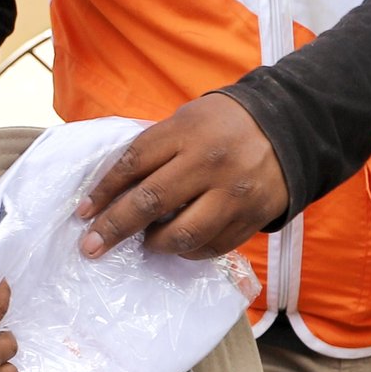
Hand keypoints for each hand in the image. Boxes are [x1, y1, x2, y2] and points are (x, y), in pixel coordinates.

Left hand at [76, 93, 285, 258]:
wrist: (288, 128)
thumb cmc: (222, 125)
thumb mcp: (186, 121)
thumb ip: (154, 150)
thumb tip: (110, 192)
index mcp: (187, 131)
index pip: (133, 163)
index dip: (103, 192)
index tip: (82, 213)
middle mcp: (209, 162)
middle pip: (150, 202)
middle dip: (114, 228)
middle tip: (91, 246)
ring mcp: (234, 193)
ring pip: (182, 235)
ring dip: (155, 244)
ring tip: (145, 242)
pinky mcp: (252, 217)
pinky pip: (211, 247)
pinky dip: (188, 251)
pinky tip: (178, 244)